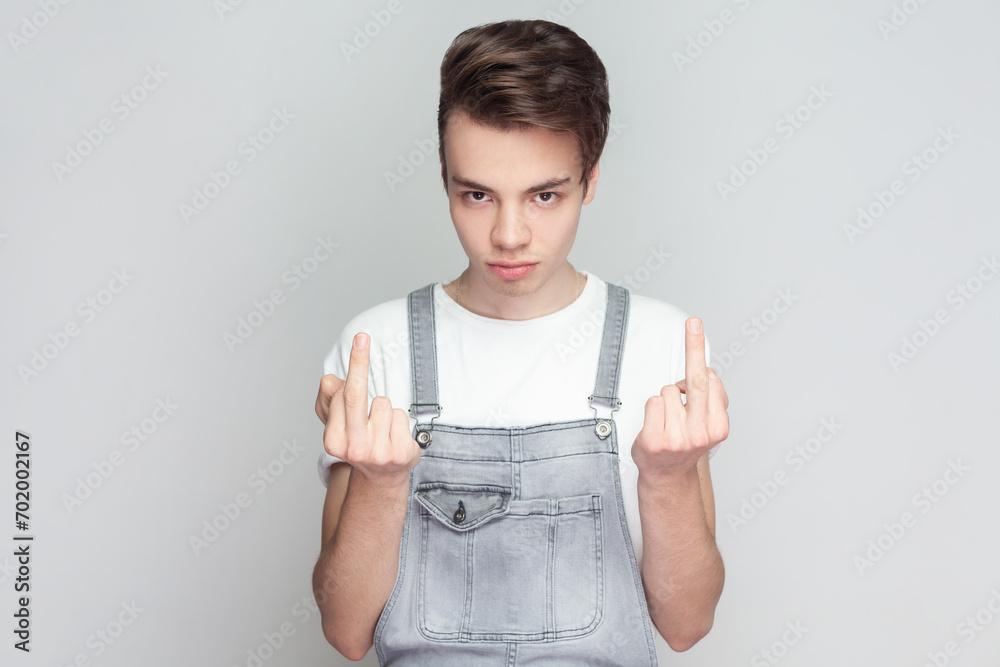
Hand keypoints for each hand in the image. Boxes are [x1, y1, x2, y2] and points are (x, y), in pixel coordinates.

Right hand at [320, 333, 420, 483]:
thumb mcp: (338, 425)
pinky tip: (393, 435)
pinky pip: (401, 416)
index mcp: (333, 441)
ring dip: (384, 410)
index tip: (360, 340)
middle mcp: (354, 449)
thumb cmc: (358, 442)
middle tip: (362, 337)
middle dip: (358, 363)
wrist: (381, 477)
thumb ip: (331, 399)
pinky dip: (399, 420)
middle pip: (356, 395)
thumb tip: (332, 380)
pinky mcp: (401, 454)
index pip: (341, 395)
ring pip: (383, 404)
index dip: (353, 373)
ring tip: (381, 428)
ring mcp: (379, 453)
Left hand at [631, 317, 729, 477]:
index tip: (694, 325)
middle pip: (697, 380)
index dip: (699, 363)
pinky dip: (653, 407)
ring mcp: (678, 438)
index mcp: (719, 426)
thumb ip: (710, 397)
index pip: (711, 380)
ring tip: (668, 420)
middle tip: (693, 322)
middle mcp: (701, 433)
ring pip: (668, 391)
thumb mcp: (707, 423)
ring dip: (666, 399)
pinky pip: (653, 402)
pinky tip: (657, 425)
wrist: (667, 476)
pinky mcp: (655, 441)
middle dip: (695, 347)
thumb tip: (705, 369)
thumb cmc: (686, 441)